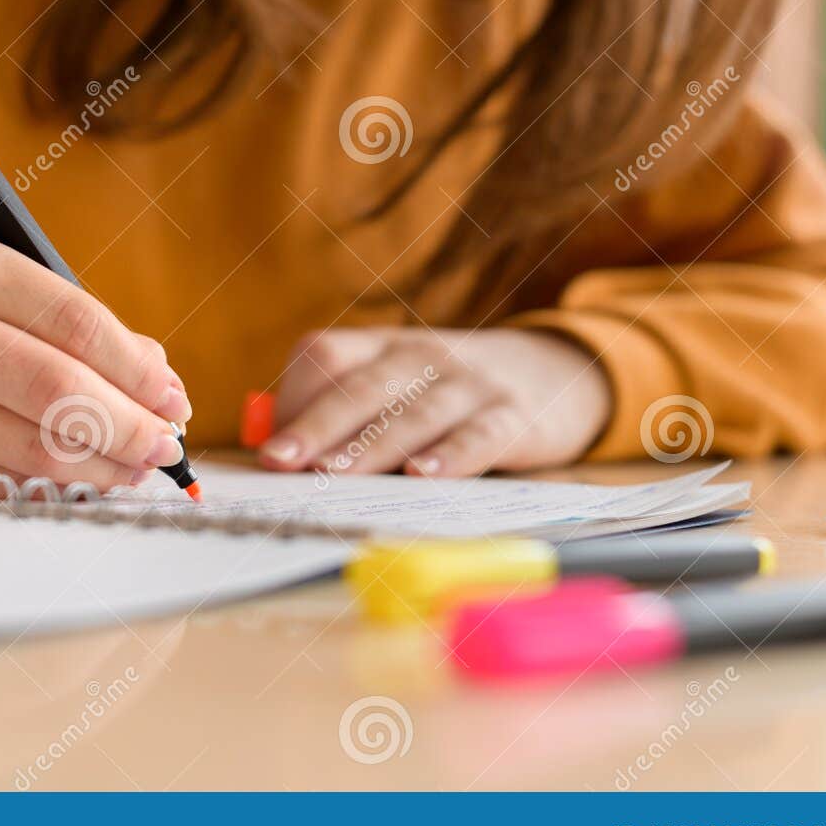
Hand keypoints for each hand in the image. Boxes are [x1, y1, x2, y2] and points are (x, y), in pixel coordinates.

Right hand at [0, 233, 189, 487]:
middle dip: (128, 425)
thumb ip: (78, 327)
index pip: (74, 319)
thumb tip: (161, 381)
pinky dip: (57, 490)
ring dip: (102, 467)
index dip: (136, 367)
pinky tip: (84, 483)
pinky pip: (3, 483)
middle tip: (165, 446)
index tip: (172, 398)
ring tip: (135, 468)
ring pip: (33, 447)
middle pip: (57, 387)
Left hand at [258, 327, 610, 476]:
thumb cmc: (449, 394)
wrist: (555, 371)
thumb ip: (348, 418)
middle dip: (317, 426)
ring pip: (413, 414)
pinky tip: (425, 477)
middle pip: (361, 388)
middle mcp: (420, 357)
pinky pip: (479, 435)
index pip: (326, 355)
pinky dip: (451, 456)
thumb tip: (282, 462)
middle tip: (282, 463)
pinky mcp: (513, 416)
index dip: (295, 399)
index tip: (271, 451)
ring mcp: (468, 384)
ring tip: (337, 474)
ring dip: (372, 446)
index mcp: (381, 348)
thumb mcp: (399, 386)